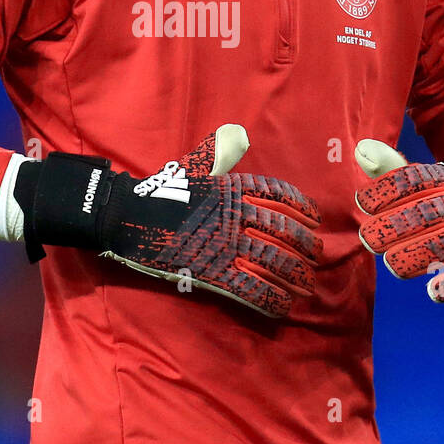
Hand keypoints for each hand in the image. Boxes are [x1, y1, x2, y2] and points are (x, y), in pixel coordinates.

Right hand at [15, 124, 322, 318]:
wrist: (125, 214)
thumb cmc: (157, 190)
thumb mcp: (192, 169)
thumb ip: (217, 157)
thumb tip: (236, 137)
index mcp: (232, 189)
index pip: (278, 195)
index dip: (301, 208)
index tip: (315, 218)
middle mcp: (234, 216)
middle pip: (283, 231)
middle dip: (306, 246)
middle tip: (318, 257)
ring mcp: (224, 245)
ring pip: (273, 262)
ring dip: (295, 276)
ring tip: (308, 286)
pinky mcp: (212, 272)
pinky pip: (250, 289)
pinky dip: (270, 299)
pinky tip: (282, 307)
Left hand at [354, 139, 443, 301]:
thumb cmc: (443, 200)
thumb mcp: (422, 180)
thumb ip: (390, 169)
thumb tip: (361, 150)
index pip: (414, 180)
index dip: (386, 190)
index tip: (363, 202)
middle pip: (427, 214)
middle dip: (394, 227)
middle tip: (369, 238)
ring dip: (416, 256)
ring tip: (392, 262)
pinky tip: (432, 292)